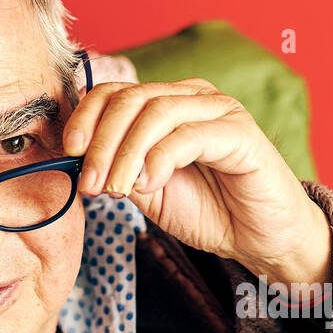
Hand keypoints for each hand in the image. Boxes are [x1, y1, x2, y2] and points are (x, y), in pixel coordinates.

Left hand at [62, 78, 331, 287]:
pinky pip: (190, 135)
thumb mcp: (149, 190)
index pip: (114, 92)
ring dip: (126, 154)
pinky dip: (160, 159)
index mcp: (168, 104)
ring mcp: (219, 111)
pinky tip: (150, 185)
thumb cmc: (211, 212)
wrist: (262, 239)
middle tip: (92, 185)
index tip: (71, 156)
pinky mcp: (241, 134)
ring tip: (119, 190)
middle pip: (130, 99)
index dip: (85, 119)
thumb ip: (118, 167)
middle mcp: (193, 98)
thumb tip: (77, 158)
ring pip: (156, 112)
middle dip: (102, 144)